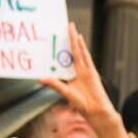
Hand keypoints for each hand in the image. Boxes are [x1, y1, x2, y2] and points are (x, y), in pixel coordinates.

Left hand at [40, 23, 122, 137]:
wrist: (96, 111)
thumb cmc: (83, 105)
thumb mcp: (66, 92)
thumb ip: (55, 84)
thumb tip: (41, 78)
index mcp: (71, 76)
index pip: (63, 60)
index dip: (59, 50)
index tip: (53, 40)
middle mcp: (78, 71)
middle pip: (71, 52)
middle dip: (67, 39)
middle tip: (62, 26)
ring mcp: (85, 70)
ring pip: (78, 51)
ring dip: (74, 39)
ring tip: (70, 27)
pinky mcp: (92, 71)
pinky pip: (86, 56)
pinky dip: (82, 47)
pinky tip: (79, 38)